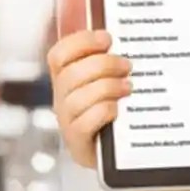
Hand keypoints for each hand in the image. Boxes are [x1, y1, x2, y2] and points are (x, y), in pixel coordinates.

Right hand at [47, 30, 132, 168]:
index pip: (59, 54)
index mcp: (67, 79)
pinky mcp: (77, 143)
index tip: (107, 38)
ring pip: (77, 98)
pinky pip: (84, 123)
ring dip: (107, 88)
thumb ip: (113, 61)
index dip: (81, 42)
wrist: (125, 153)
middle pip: (70, 74)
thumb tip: (130, 37)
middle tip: (127, 66)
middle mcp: (62, 99)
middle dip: (103, 64)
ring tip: (128, 88)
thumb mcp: (113, 81)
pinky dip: (103, 111)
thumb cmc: (121, 112)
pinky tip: (118, 109)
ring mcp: (67, 122)